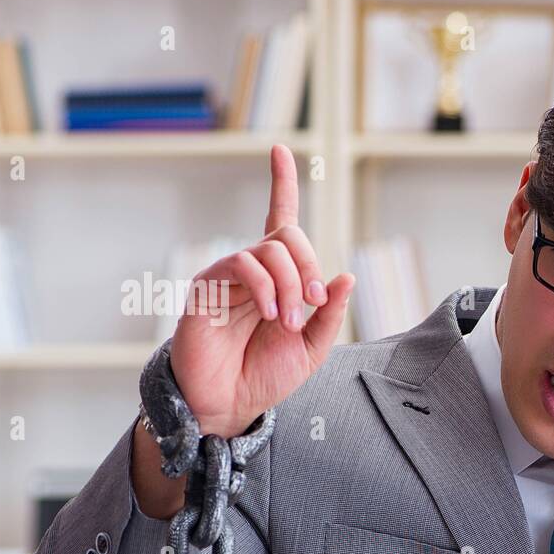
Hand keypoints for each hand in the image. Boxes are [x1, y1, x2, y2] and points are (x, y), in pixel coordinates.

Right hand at [168, 144, 354, 437]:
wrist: (228, 403)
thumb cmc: (266, 374)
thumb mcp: (312, 346)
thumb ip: (329, 313)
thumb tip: (345, 277)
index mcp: (279, 278)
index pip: (280, 221)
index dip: (281, 184)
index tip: (281, 150)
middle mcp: (253, 269)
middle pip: (287, 235)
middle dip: (309, 266)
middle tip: (310, 304)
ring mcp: (229, 275)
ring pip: (269, 250)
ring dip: (289, 285)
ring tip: (286, 322)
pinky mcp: (207, 286)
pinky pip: (242, 263)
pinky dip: (265, 287)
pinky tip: (269, 315)